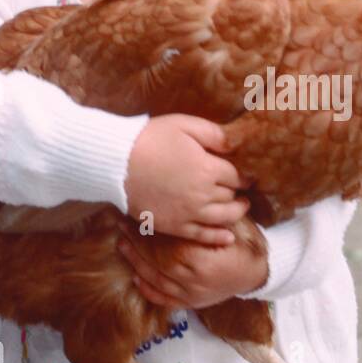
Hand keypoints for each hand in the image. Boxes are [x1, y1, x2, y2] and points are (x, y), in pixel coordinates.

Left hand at [116, 221, 268, 309]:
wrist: (260, 271)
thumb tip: (177, 198)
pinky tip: (136, 277)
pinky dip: (148, 289)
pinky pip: (165, 299)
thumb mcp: (228, 224)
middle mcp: (194, 280)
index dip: (148, 231)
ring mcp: (192, 294)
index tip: (136, 216)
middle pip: (156, 261)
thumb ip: (204, 219)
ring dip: (136, 262)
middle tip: (121, 226)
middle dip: (136, 243)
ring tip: (122, 245)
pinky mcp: (193, 303)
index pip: (166, 245)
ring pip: (156, 280)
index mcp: (203, 259)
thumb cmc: (245, 241)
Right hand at [124, 114, 251, 245]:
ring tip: (240, 208)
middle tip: (242, 191)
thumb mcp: (184, 125)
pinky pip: (202, 235)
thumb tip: (235, 143)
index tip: (245, 176)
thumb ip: (213, 134)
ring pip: (223, 218)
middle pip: (231, 197)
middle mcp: (203, 194)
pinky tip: (227, 237)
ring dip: (235, 213)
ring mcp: (188, 213)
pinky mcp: (174, 226)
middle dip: (237, 192)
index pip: (236, 176)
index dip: (243, 176)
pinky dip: (218, 237)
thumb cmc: (149, 139)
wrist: (116, 163)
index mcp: (208, 168)